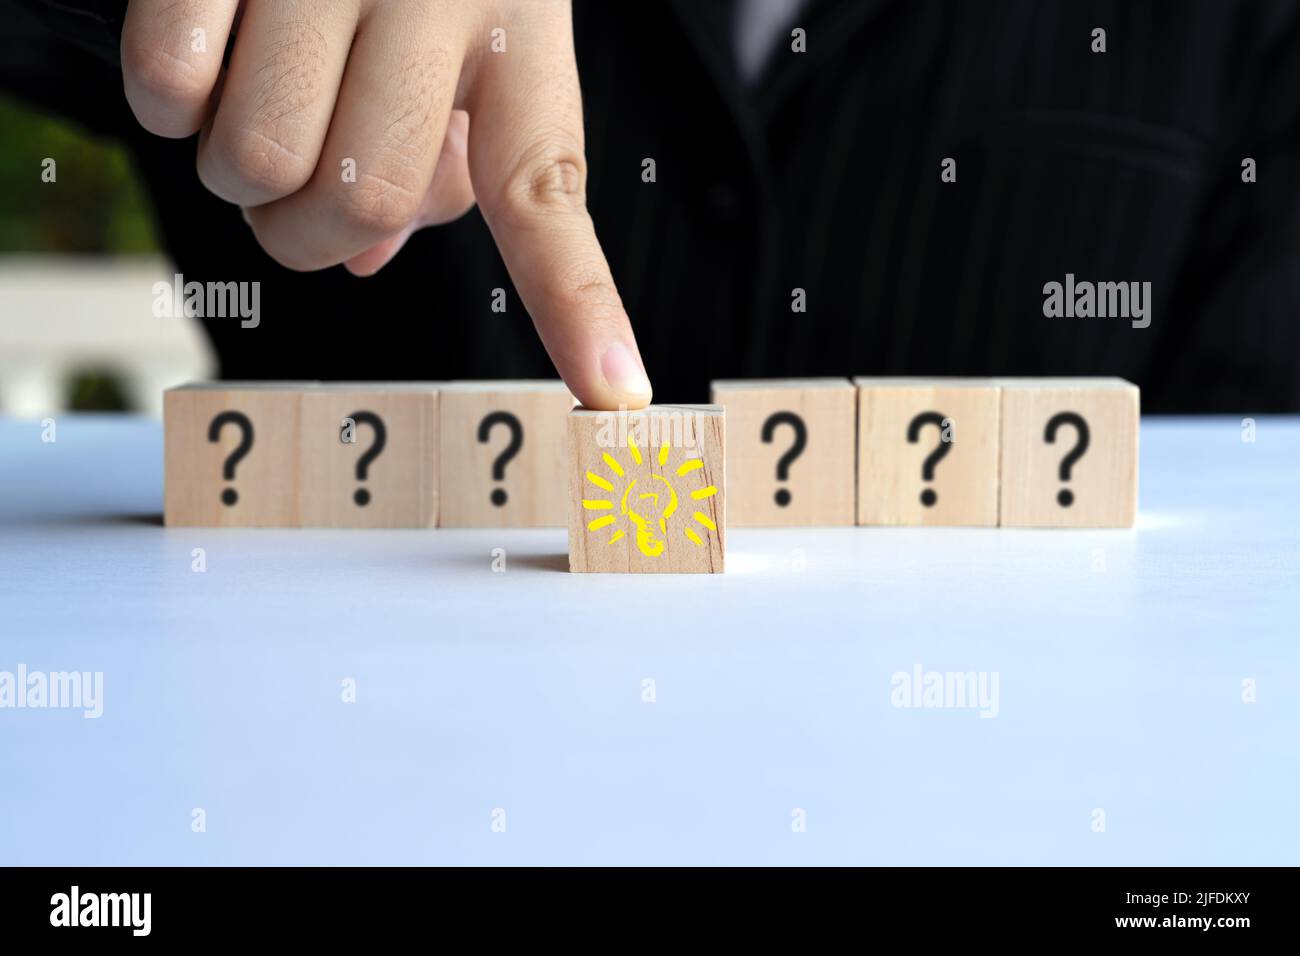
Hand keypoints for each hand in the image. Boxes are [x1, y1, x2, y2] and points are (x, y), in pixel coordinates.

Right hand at [120, 0, 651, 409]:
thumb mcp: (463, 44)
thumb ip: (434, 159)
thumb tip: (364, 261)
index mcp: (519, 33)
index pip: (547, 197)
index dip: (579, 309)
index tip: (617, 398)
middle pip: (370, 205)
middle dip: (315, 239)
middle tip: (300, 204)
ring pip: (262, 161)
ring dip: (240, 181)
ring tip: (253, 120)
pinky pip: (170, 87)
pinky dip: (168, 109)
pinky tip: (201, 62)